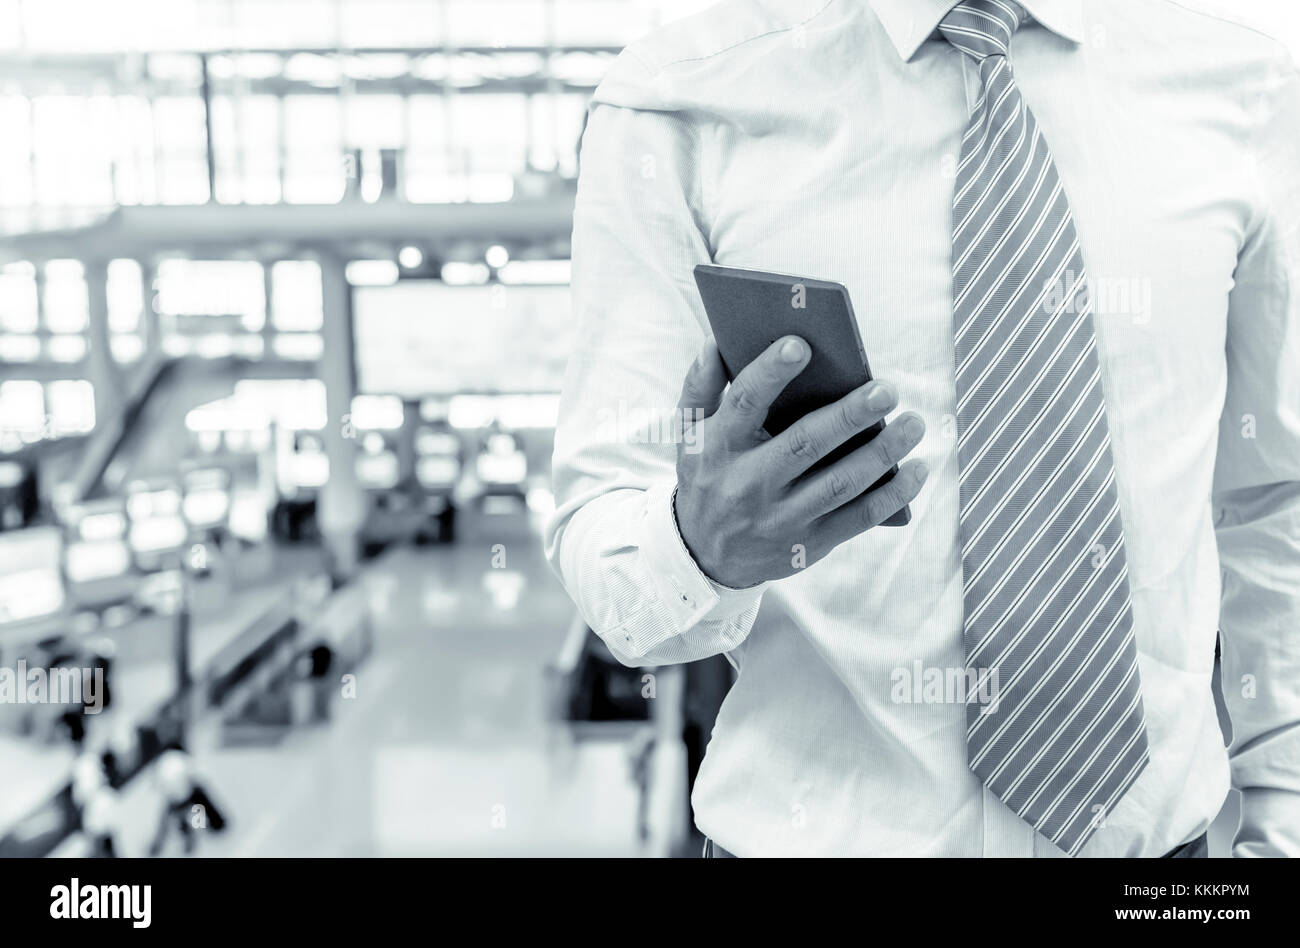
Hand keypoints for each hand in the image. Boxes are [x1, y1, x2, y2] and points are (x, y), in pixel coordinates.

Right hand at [673, 336, 928, 588]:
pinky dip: (892, 495)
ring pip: (839, 483)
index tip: (800, 343)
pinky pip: (858, 517)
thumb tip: (715, 342)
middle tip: (887, 390)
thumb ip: (700, 385)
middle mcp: (748, 483)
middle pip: (804, 444)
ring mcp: (781, 517)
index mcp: (718, 446)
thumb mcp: (688, 434)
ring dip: (882, 453)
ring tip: (913, 424)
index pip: (744, 403)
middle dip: (849, 416)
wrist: (705, 555)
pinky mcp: (809, 542)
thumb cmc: (706, 477)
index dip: (769, 373)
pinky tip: (917, 469)